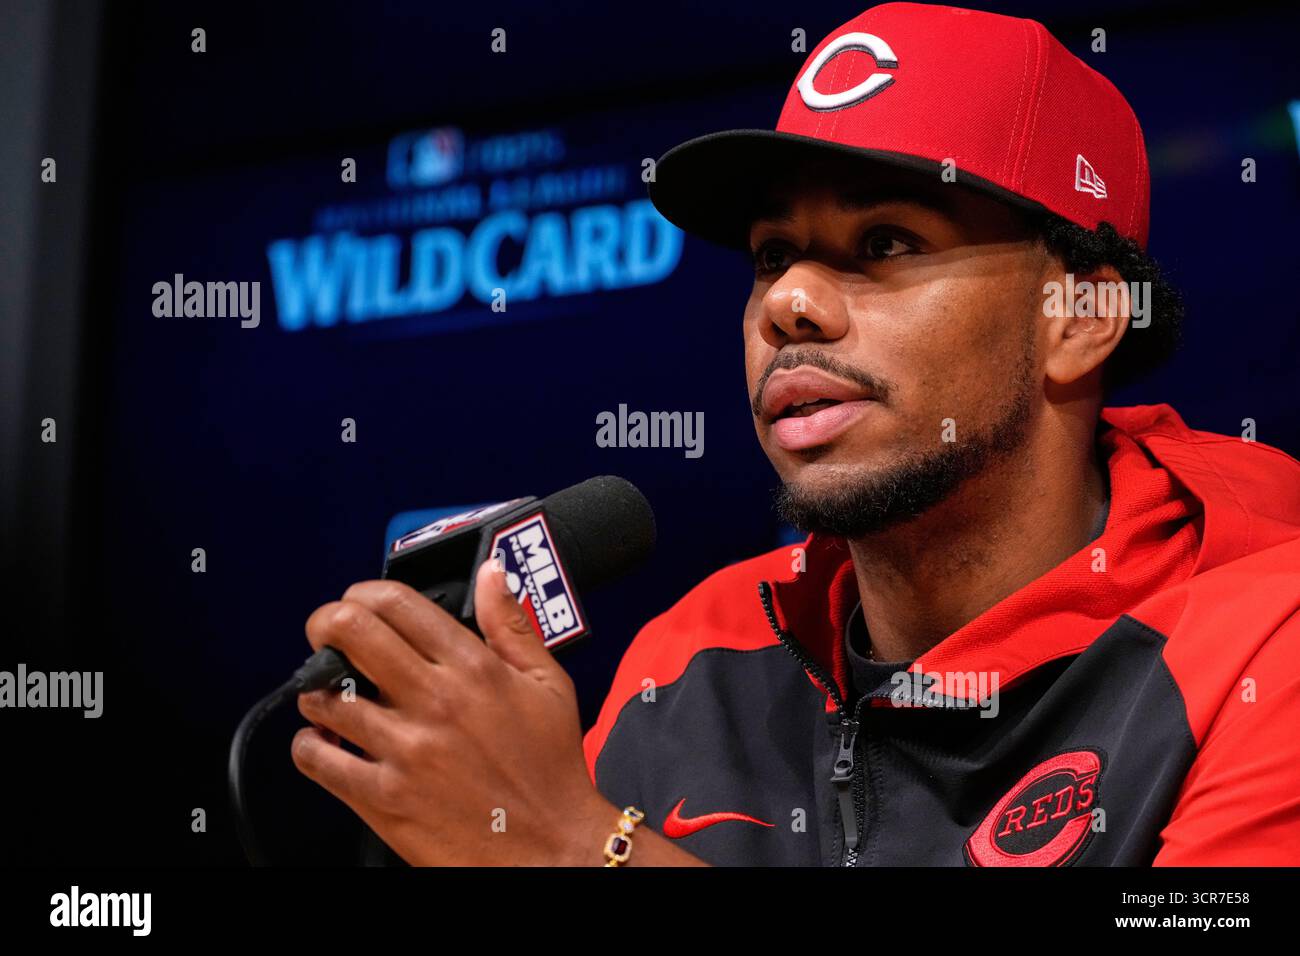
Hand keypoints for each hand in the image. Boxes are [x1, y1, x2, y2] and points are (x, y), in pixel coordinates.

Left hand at [290, 561, 614, 864]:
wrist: (552, 848)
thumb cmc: (550, 769)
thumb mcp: (547, 683)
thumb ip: (511, 624)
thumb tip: (492, 574)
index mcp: (473, 668)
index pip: (397, 603)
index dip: (363, 591)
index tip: (359, 600)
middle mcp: (434, 702)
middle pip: (349, 632)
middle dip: (325, 622)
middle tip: (327, 632)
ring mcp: (405, 750)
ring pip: (323, 696)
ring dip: (317, 689)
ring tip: (331, 696)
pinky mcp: (383, 797)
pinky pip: (317, 759)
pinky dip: (309, 745)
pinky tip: (327, 742)